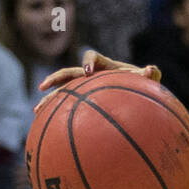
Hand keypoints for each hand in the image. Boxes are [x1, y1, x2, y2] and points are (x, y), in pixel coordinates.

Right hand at [35, 50, 161, 112]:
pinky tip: (48, 130)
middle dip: (56, 79)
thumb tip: (152, 69)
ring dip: (49, 100)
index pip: (93, 58)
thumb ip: (150, 75)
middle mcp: (89, 76)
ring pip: (62, 93)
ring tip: (36, 110)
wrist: (136, 95)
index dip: (89, 61)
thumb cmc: (141, 86)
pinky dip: (57, 118)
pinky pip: (68, 110)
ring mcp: (84, 90)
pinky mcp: (82, 104)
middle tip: (43, 87)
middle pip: (68, 74)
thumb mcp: (147, 81)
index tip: (89, 72)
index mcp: (104, 66)